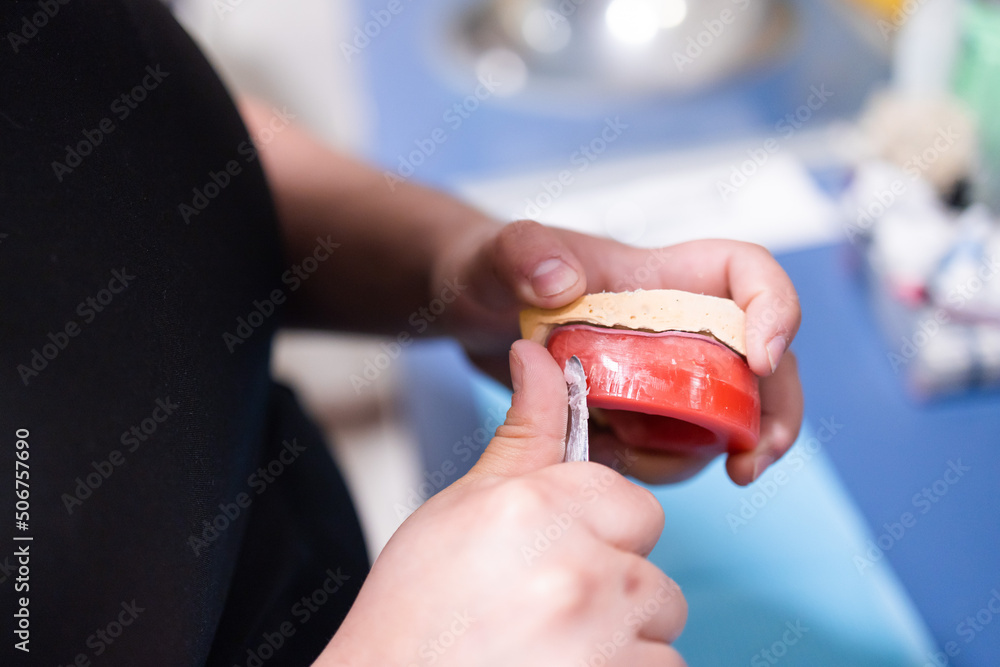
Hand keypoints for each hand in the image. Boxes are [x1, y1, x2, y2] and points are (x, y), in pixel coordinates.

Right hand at [315, 340, 686, 666]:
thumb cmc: (414, 618)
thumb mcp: (460, 510)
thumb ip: (522, 436)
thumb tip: (538, 357)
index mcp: (535, 509)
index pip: (631, 501)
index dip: (600, 533)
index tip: (563, 556)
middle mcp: (576, 569)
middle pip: (651, 570)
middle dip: (616, 591)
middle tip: (548, 612)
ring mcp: (600, 638)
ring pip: (661, 628)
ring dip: (624, 643)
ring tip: (554, 651)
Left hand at [433, 220, 803, 485]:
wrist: (472, 314)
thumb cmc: (494, 268)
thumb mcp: (500, 253)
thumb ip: (523, 254)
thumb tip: (561, 285)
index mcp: (664, 276)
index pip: (747, 274)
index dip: (774, 309)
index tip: (759, 359)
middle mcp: (678, 326)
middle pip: (761, 365)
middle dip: (771, 416)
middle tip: (751, 463)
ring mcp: (661, 374)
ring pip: (720, 420)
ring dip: (703, 453)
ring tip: (638, 458)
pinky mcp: (637, 412)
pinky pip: (668, 449)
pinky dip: (650, 465)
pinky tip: (605, 458)